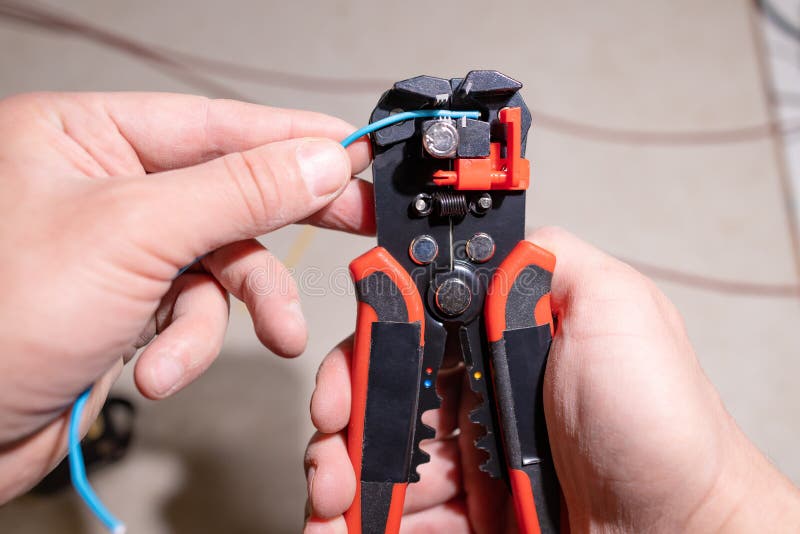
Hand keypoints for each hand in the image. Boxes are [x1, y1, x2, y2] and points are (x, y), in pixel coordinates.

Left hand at [0, 92, 370, 501]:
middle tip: (355, 223)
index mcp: (86, 136)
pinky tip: (163, 368)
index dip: (292, 138)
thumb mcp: (135, 234)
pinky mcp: (127, 304)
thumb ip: (239, 191)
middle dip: (287, 219)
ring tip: (274, 335)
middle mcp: (104, 185)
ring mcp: (119, 248)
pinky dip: (191, 344)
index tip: (354, 151)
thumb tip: (317, 160)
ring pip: (220, 263)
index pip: (216, 123)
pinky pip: (192, 311)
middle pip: (228, 189)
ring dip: (239, 307)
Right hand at [305, 227, 799, 532]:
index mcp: (497, 346)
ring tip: (333, 504)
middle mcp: (477, 398)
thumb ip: (551, 258)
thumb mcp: (616, 306)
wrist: (681, 528)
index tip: (339, 388)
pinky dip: (361, 521)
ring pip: (377, 460)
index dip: (361, 355)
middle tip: (330, 456)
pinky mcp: (468, 517)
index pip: (403, 337)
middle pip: (378, 401)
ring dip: (339, 476)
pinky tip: (347, 526)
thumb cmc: (658, 424)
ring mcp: (470, 461)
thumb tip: (491, 234)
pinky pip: (397, 516)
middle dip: (339, 423)